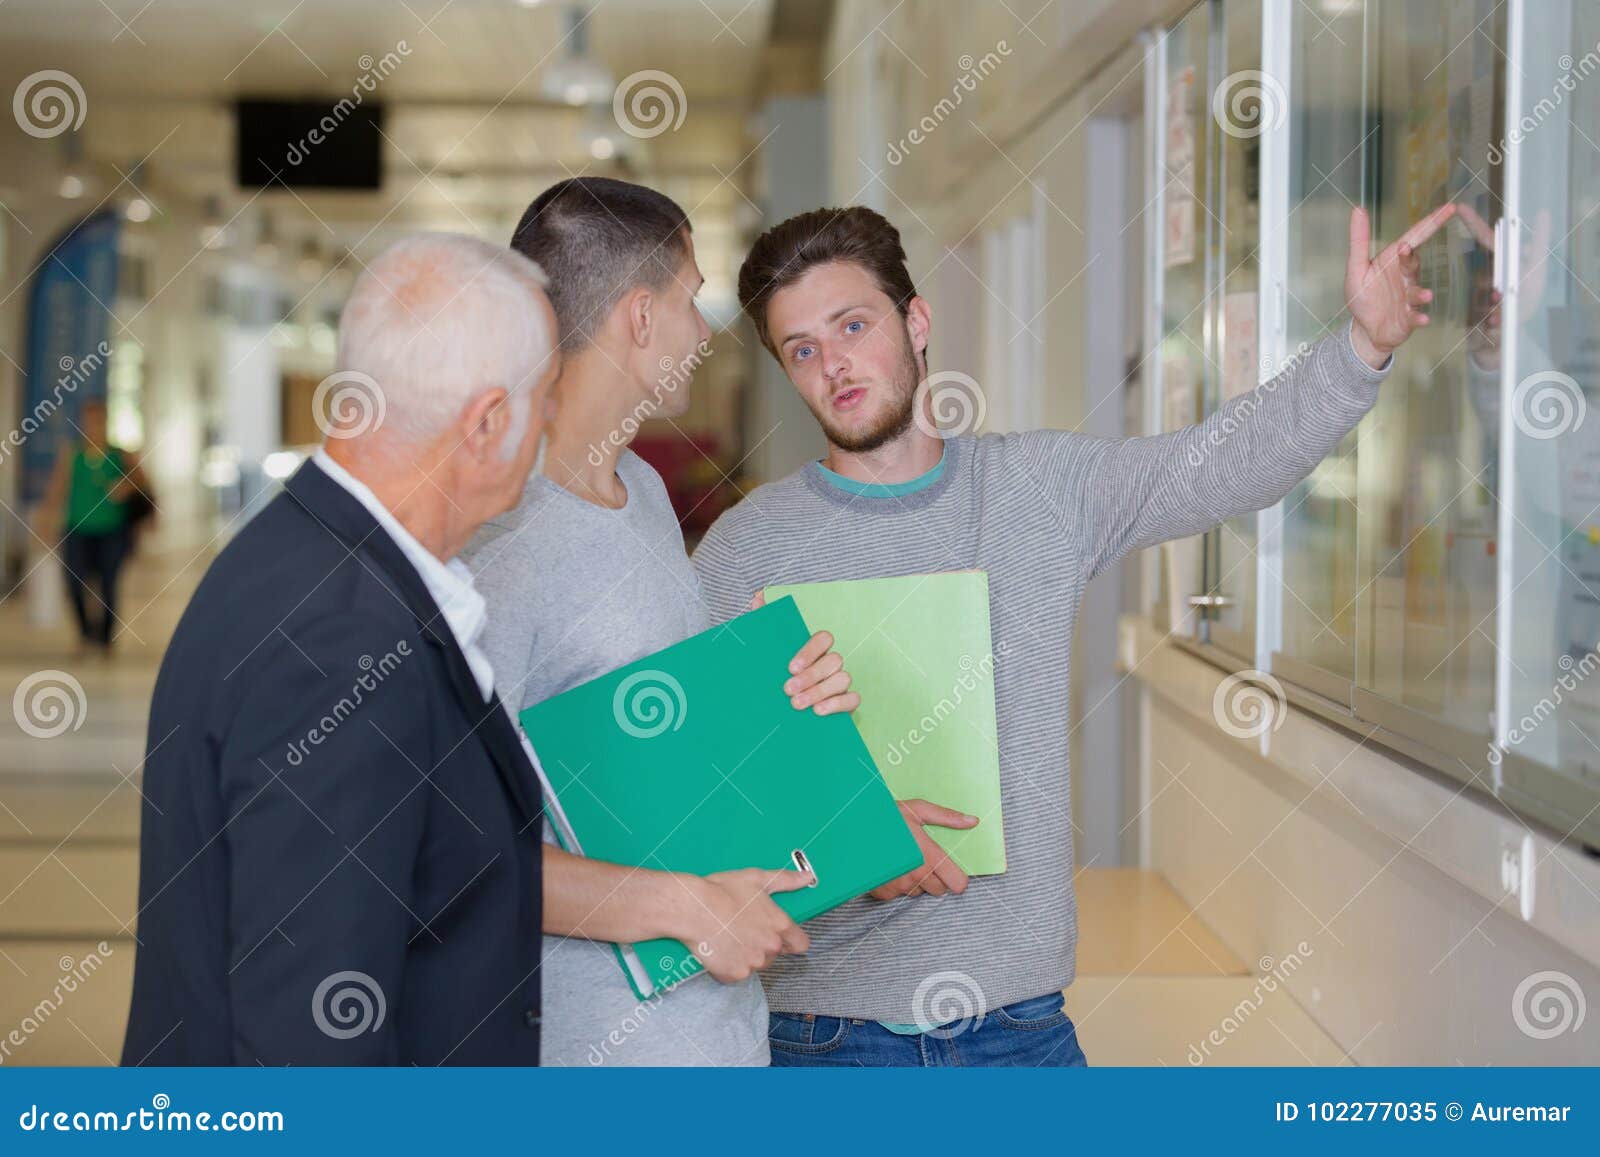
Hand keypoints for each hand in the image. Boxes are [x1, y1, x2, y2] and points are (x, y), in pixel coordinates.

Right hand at [686, 867, 813, 982]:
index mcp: (779, 926)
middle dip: (763, 945)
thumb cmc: (722, 891)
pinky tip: (720, 948)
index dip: (792, 940)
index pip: (801, 944)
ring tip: (730, 937)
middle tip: (744, 929)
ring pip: (756, 965)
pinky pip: (736, 974)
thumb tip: (807, 877)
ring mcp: (752, 964)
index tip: (781, 936)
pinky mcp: (733, 975)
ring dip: (747, 956)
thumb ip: (786, 880)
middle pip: (775, 954)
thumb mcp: (757, 879)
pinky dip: (729, 965)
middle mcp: (770, 948)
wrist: (693, 908)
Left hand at [750, 590, 860, 715]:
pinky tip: (817, 711)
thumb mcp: (767, 650)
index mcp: (815, 648)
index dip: (810, 652)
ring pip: (843, 679)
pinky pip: (853, 699)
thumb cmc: (776, 675)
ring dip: (820, 691)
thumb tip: (758, 596)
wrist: (776, 707)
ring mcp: (840, 681)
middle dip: (812, 675)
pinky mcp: (846, 702)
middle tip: (788, 690)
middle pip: (834, 660)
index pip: (824, 639)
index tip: (790, 668)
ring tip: (796, 704)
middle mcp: (831, 662)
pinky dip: (837, 704)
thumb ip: (764, 622)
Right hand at [868, 798, 978, 898]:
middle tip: (923, 859)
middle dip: (936, 878)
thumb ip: (947, 817)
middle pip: (939, 890)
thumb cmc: (886, 816)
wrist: (851, 828)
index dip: (957, 878)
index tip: (951, 870)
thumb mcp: (918, 809)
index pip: (957, 884)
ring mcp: (898, 886)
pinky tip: (891, 867)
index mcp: (928, 857)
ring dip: (916, 881)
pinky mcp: (883, 893)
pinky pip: (899, 894)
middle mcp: (915, 875)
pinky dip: (898, 884)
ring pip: (918, 892)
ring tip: (905, 859)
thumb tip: (973, 821)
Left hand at [1345, 202, 1455, 367]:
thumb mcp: (1356, 268)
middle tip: (1405, 249)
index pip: (1414, 237)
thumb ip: (1359, 240)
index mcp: (1393, 261)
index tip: (1451, 207)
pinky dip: (1419, 317)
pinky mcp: (1408, 318)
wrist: (1367, 330)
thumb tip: (1358, 209)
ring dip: (1421, 293)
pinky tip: (1423, 319)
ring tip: (1425, 295)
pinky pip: (1415, 316)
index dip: (1432, 222)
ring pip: (1417, 292)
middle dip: (1412, 258)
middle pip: (1413, 263)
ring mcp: (1408, 297)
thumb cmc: (1365, 296)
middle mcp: (1405, 276)